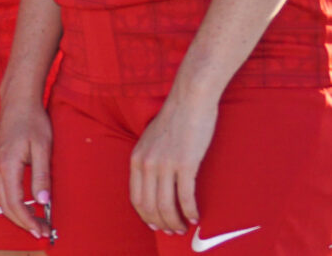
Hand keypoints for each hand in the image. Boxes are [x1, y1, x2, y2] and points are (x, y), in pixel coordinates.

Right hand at [0, 96, 53, 238]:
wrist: (17, 100)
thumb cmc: (32, 120)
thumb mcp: (42, 148)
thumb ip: (42, 176)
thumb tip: (44, 203)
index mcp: (7, 165)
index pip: (15, 203)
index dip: (28, 221)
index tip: (43, 231)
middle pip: (5, 206)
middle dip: (23, 223)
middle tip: (42, 232)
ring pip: (2, 199)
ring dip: (18, 214)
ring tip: (37, 222)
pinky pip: (2, 190)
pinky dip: (13, 203)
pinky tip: (27, 206)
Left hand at [129, 90, 217, 233]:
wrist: (190, 99)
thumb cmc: (174, 120)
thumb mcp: (151, 140)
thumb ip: (149, 160)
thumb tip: (154, 183)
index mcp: (136, 158)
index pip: (135, 198)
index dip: (146, 216)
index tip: (156, 225)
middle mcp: (147, 163)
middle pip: (150, 206)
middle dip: (162, 223)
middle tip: (174, 232)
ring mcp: (165, 164)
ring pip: (166, 205)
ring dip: (176, 222)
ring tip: (185, 228)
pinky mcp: (185, 163)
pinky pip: (185, 196)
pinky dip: (189, 211)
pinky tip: (195, 217)